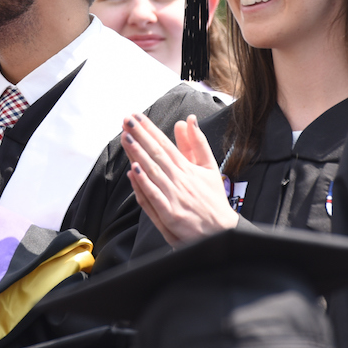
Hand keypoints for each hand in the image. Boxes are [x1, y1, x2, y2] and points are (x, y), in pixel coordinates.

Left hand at [121, 113, 237, 245]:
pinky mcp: (171, 214)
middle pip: (157, 154)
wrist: (221, 231)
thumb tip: (189, 120)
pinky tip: (133, 170)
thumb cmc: (213, 199)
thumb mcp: (210, 167)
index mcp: (188, 168)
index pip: (165, 144)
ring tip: (126, 138)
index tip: (136, 117)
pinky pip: (155, 196)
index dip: (150, 129)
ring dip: (138, 154)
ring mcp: (174, 196)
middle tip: (127, 120)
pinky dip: (144, 183)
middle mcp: (180, 179)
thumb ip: (197, 144)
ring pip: (153, 171)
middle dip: (140, 136)